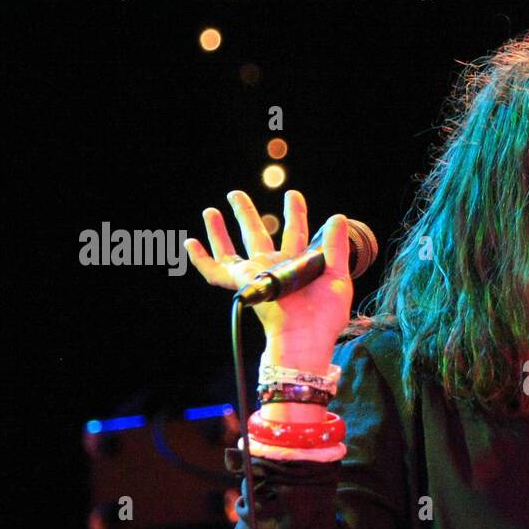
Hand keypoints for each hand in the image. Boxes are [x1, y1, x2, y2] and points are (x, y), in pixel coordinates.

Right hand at [186, 189, 352, 370]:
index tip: (292, 195)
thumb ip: (336, 247)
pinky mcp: (242, 283)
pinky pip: (216, 273)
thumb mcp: (336, 277)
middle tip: (235, 194)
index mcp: (296, 266)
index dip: (294, 214)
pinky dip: (201, 260)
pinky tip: (191, 243)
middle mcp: (273, 268)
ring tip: (210, 210)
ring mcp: (256, 275)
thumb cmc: (325, 315)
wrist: (307, 335)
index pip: (294, 234)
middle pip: (255, 236)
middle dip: (245, 214)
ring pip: (231, 251)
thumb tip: (338, 217)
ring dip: (219, 231)